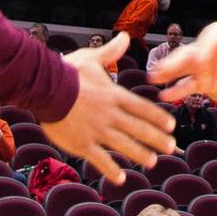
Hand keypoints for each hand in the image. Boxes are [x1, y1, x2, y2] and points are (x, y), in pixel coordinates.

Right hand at [42, 39, 178, 181]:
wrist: (44, 88)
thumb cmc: (66, 71)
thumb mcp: (91, 58)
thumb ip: (111, 52)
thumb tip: (126, 36)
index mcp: (114, 95)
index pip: (142, 108)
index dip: (158, 117)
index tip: (171, 125)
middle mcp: (110, 115)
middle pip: (139, 129)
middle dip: (157, 138)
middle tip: (171, 147)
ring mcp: (97, 131)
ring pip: (125, 146)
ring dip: (140, 154)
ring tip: (153, 162)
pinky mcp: (82, 144)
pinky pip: (101, 160)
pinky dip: (112, 170)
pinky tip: (122, 179)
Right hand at [149, 20, 216, 103]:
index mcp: (215, 35)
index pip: (209, 43)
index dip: (206, 52)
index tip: (202, 61)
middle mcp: (203, 49)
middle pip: (187, 55)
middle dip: (175, 62)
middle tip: (160, 68)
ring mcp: (199, 65)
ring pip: (182, 69)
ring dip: (169, 73)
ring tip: (153, 77)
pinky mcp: (201, 80)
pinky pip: (188, 85)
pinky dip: (177, 90)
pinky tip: (164, 95)